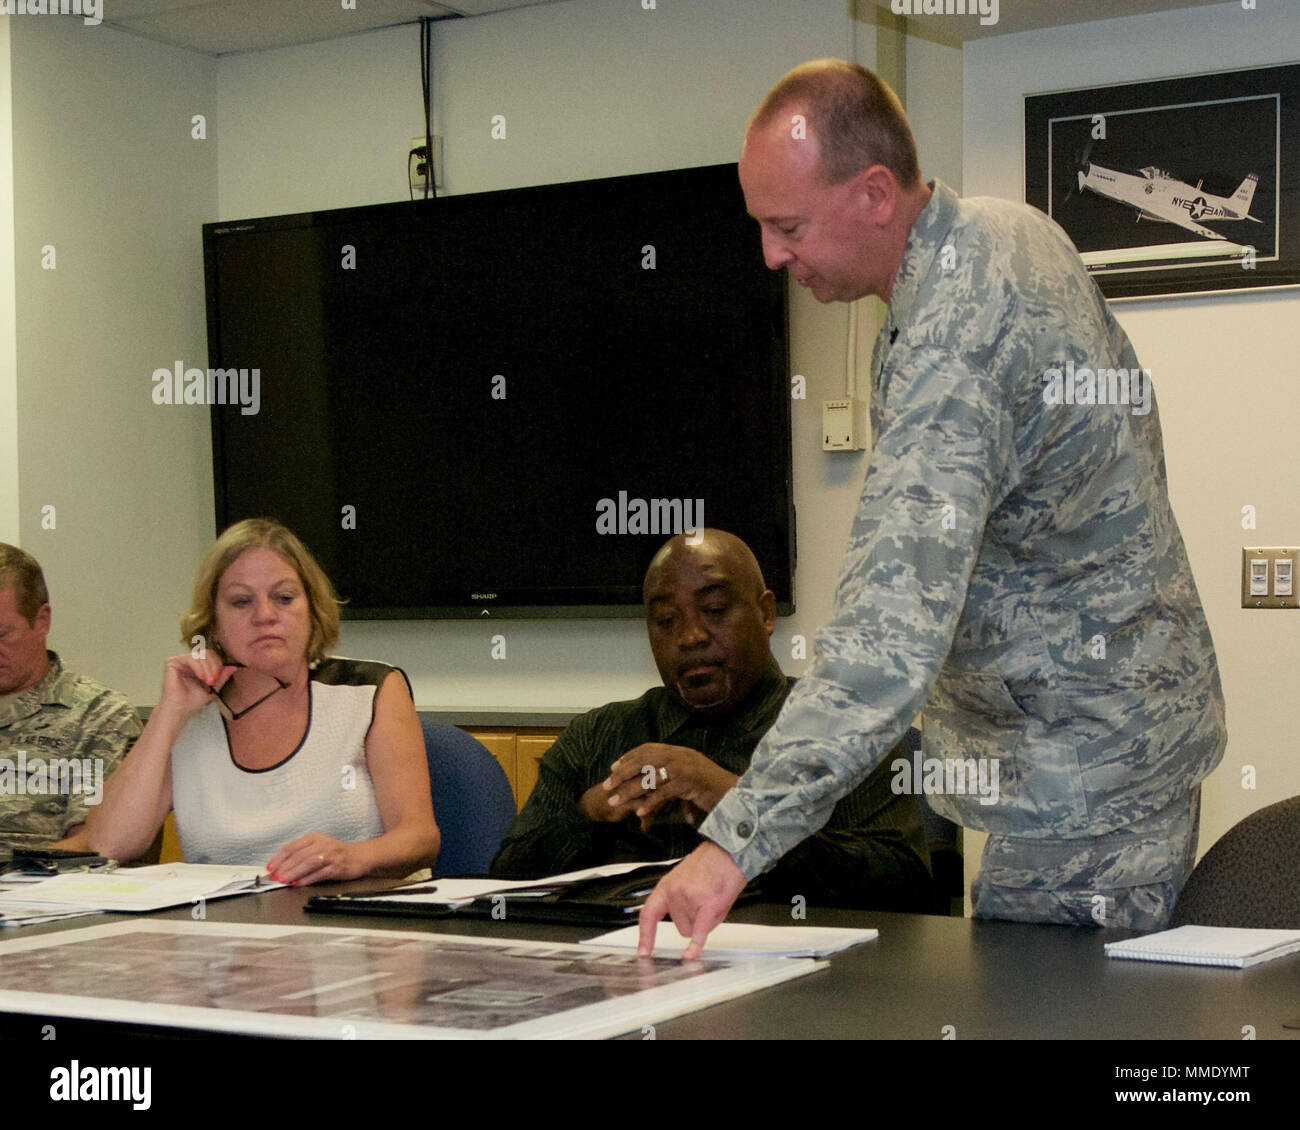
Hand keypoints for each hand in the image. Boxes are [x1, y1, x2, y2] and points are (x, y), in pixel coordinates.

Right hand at [158, 653, 238, 720]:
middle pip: (207, 653)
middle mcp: (188, 661)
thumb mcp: (213, 687)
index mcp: (197, 665)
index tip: (218, 678)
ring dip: (207, 668)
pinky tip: (201, 677)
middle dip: (214, 666)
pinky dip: (199, 667)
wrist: (179, 710)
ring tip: (208, 681)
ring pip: (200, 655)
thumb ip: (222, 677)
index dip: (218, 664)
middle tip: (214, 680)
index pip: (211, 656)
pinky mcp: (172, 662)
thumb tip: (234, 666)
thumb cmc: (194, 700)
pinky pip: (190, 658)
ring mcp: (180, 660)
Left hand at [267, 833, 363, 885]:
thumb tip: (280, 868)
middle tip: (274, 877)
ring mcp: (331, 854)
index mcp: (314, 837)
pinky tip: (299, 884)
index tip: (269, 868)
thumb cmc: (335, 853)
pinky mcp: (337, 866)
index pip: (291, 847)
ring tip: (284, 880)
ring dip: (294, 872)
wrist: (359, 856)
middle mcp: (322, 843)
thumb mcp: (317, 848)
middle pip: (299, 855)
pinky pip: (320, 873)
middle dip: (284, 867)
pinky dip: (308, 879)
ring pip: (308, 862)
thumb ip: (300, 855)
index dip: (278, 858)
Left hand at [587, 743, 738, 832]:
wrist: (734, 793)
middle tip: (607, 785)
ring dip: (629, 791)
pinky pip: (662, 794)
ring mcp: (683, 768)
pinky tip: (639, 813)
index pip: (647, 749)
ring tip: (615, 801)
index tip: (613, 768)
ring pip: (648, 778)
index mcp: (678, 751)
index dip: (628, 757)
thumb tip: (652, 779)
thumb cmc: (711, 787)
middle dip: (622, 773)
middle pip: (642, 761)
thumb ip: (672, 773)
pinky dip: (649, 804)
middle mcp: (679, 755)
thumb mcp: (690, 774)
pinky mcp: (688, 783)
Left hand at [637, 840, 747, 959]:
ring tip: (714, 899)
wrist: (729, 851)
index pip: (649, 915)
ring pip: (694, 929)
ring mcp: (689, 899)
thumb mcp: (685, 879)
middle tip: (705, 900)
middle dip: (694, 920)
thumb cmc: (711, 863)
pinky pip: (699, 933)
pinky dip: (695, 946)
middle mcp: (674, 894)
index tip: (643, 952)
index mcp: (666, 887)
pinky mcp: (707, 905)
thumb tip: (685, 924)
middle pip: (680, 927)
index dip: (646, 936)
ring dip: (705, 921)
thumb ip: (679, 901)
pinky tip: (690, 955)